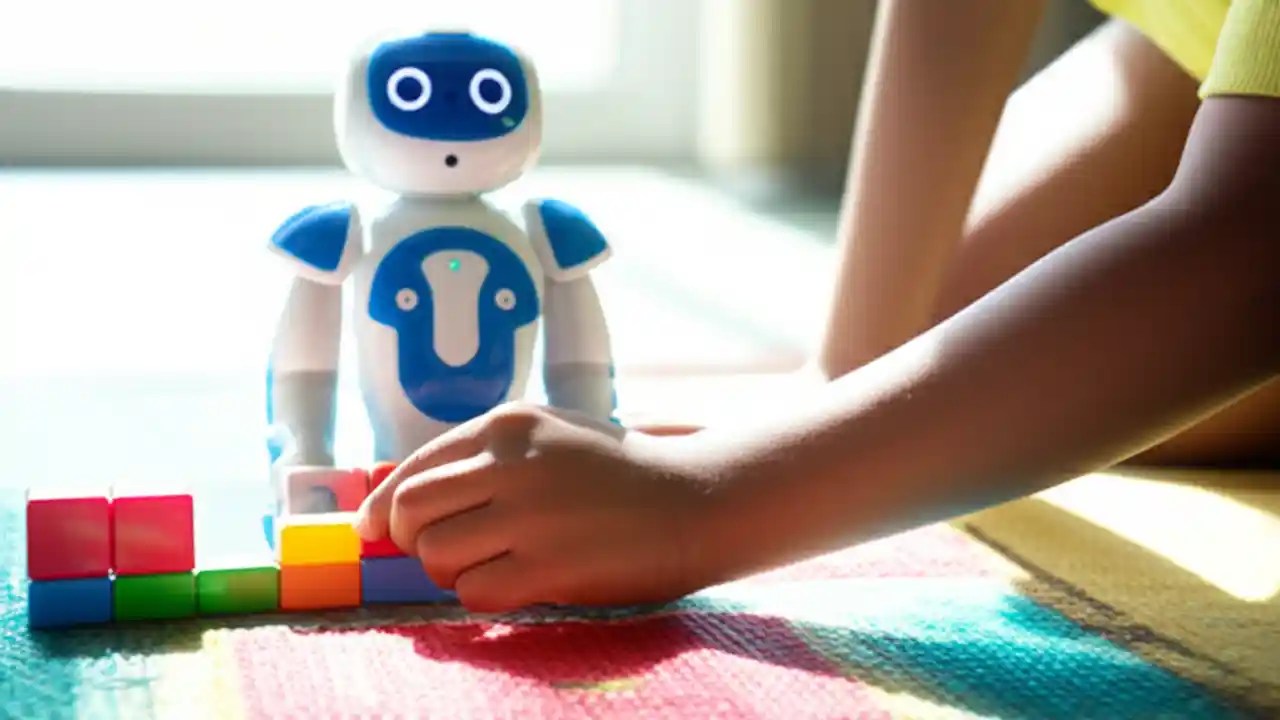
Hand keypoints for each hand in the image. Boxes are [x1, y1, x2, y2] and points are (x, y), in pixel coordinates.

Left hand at [355, 403, 723, 612]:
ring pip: (434, 551)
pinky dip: (483, 595)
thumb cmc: (622, 473)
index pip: (415, 465)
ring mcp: (529, 513)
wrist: (698, 499)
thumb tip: (402, 499)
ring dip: (450, 570)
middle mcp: (510, 462)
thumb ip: (486, 458)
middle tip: (438, 552)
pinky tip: (517, 584)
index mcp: (508, 423)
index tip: (373, 528)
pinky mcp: (548, 564)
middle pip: (409, 508)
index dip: (383, 503)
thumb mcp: (552, 438)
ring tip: (491, 565)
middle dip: (409, 539)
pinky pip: (473, 590)